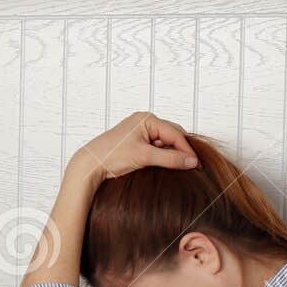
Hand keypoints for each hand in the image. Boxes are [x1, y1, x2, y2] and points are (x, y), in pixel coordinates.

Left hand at [72, 112, 196, 180]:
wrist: (89, 165)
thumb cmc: (111, 156)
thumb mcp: (144, 157)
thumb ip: (170, 159)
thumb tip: (191, 161)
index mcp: (146, 119)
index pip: (175, 133)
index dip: (186, 149)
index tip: (196, 164)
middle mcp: (144, 121)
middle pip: (171, 135)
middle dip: (181, 150)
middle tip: (191, 166)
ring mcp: (139, 131)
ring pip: (164, 142)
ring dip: (171, 154)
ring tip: (179, 168)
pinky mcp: (135, 142)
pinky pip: (155, 147)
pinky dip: (162, 156)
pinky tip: (165, 166)